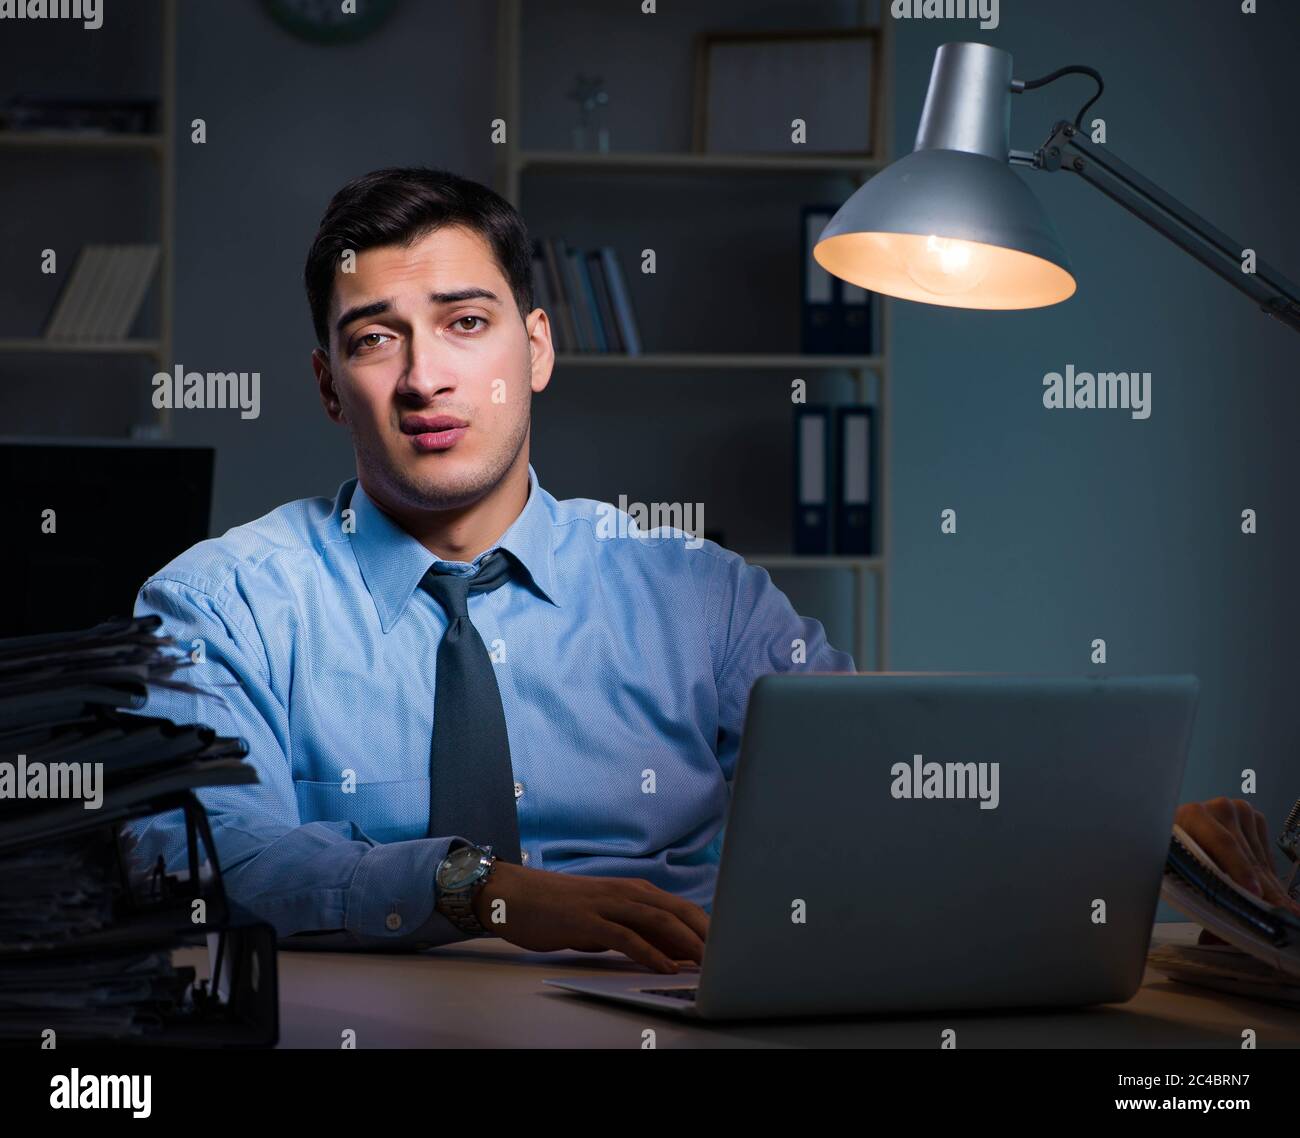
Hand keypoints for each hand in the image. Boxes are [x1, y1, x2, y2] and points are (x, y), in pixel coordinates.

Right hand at [471, 861, 708, 973]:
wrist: (516, 896)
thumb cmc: (561, 910)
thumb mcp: (605, 920)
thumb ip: (634, 932)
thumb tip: (667, 953)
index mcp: (634, 890)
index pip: (681, 907)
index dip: (707, 927)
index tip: (729, 947)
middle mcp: (626, 892)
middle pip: (678, 911)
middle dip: (707, 935)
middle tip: (729, 958)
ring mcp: (608, 904)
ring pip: (658, 921)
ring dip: (686, 944)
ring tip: (707, 965)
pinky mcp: (588, 919)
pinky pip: (626, 937)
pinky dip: (650, 953)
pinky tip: (665, 967)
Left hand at [1174, 797, 1299, 918]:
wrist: (1179, 828)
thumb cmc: (1175, 851)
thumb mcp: (1178, 870)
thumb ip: (1198, 895)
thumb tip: (1213, 940)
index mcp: (1192, 815)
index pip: (1222, 843)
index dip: (1239, 870)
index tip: (1254, 892)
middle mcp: (1217, 808)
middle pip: (1247, 855)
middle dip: (1264, 889)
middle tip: (1283, 913)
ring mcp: (1238, 810)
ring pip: (1260, 858)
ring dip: (1270, 887)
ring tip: (1282, 910)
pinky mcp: (1254, 816)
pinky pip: (1266, 853)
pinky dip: (1268, 875)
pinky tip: (1269, 891)